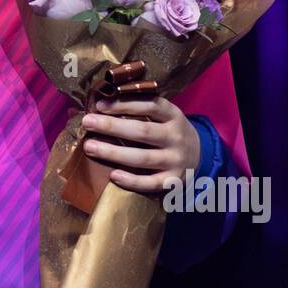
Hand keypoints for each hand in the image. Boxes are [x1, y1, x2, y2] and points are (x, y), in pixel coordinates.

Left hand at [80, 95, 200, 194]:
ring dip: (113, 153)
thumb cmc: (169, 132)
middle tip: (87, 122)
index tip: (100, 105)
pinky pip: (150, 183)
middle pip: (142, 131)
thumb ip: (142, 111)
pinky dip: (131, 181)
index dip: (124, 104)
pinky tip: (112, 175)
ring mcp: (175, 160)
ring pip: (142, 158)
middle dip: (111, 126)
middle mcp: (176, 137)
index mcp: (174, 116)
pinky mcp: (173, 181)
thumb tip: (102, 107)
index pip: (150, 106)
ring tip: (89, 147)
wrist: (200, 156)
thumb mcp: (165, 116)